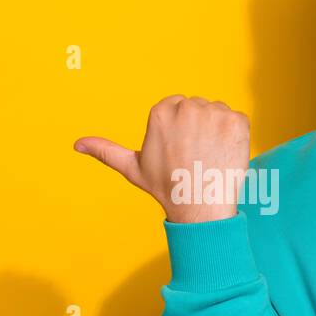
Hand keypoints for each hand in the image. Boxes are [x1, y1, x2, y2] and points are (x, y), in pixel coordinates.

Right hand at [74, 95, 250, 223]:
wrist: (200, 208)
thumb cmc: (167, 188)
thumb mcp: (133, 168)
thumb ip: (107, 151)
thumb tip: (77, 144)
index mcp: (161, 112)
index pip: (176, 107)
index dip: (180, 130)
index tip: (179, 151)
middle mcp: (187, 107)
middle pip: (197, 108)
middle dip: (198, 128)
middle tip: (194, 157)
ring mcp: (214, 113)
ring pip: (217, 113)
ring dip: (216, 131)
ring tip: (208, 157)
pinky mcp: (237, 121)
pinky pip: (238, 120)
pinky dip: (235, 136)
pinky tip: (224, 155)